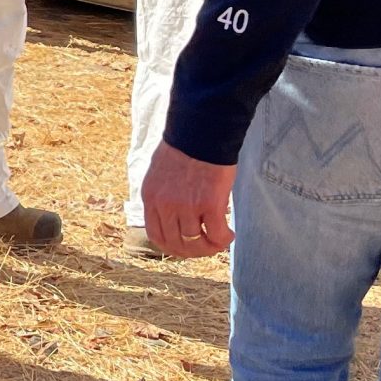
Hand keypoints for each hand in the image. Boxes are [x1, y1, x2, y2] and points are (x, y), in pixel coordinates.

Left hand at [140, 141, 233, 257]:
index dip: (172, 247)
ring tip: (220, 239)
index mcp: (150, 197)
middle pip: (175, 244)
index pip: (156, 235)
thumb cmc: (185, 148)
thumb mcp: (160, 173)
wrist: (202, 130)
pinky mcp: (209, 204)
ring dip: (210, 247)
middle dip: (192, 251)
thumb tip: (173, 217)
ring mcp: (186, 206)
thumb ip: (162, 196)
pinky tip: (229, 234)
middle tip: (207, 247)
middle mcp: (164, 205)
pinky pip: (216, 235)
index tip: (185, 247)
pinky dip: (224, 240)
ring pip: (195, 243)